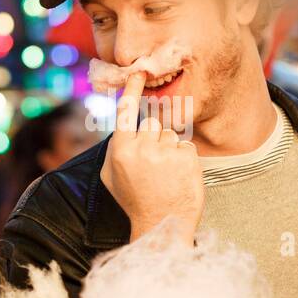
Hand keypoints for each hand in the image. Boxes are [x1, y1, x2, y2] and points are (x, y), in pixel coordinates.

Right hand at [101, 73, 203, 245]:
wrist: (161, 226)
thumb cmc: (133, 201)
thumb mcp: (110, 175)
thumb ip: (114, 148)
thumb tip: (121, 126)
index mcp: (121, 149)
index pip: (126, 110)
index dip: (132, 88)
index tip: (138, 71)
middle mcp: (143, 147)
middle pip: (152, 123)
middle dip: (154, 138)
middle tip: (153, 165)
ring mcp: (167, 152)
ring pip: (170, 133)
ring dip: (169, 148)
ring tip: (165, 174)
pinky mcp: (187, 158)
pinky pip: (185, 145)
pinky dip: (183, 158)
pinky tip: (177, 176)